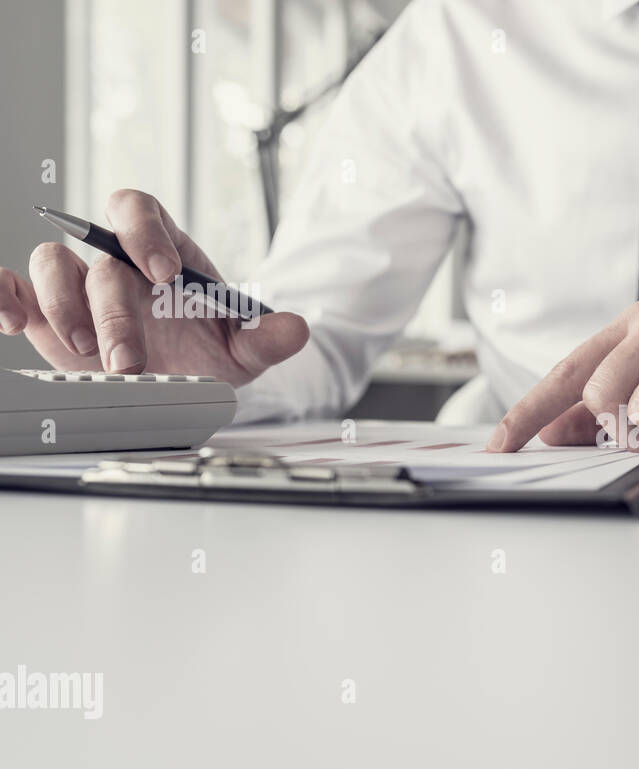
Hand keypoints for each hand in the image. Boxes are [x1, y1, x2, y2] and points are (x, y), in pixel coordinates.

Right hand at [0, 189, 307, 383]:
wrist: (185, 377)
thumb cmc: (209, 348)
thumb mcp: (244, 346)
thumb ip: (267, 336)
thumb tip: (297, 329)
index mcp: (161, 247)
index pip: (138, 209)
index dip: (144, 231)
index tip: (164, 273)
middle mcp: (114, 258)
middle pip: (97, 254)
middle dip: (113, 308)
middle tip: (131, 359)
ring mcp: (78, 284)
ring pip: (50, 264)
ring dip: (64, 308)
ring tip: (89, 352)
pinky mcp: (46, 312)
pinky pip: (14, 288)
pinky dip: (4, 296)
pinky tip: (11, 320)